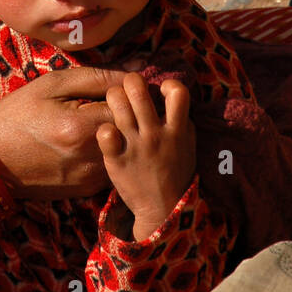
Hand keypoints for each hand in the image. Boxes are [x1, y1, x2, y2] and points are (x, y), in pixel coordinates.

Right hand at [0, 66, 127, 199]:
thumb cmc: (18, 115)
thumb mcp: (51, 85)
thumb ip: (95, 78)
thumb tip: (132, 76)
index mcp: (80, 127)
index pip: (129, 105)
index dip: (131, 93)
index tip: (124, 88)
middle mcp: (90, 157)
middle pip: (132, 131)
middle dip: (130, 115)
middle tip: (118, 104)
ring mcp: (90, 178)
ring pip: (125, 151)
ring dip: (121, 136)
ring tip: (101, 122)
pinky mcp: (87, 191)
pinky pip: (111, 167)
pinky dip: (109, 154)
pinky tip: (91, 143)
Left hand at [96, 73, 195, 239]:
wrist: (163, 209)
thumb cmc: (175, 171)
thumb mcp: (187, 144)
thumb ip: (181, 119)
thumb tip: (173, 94)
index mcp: (177, 129)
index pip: (178, 92)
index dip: (167, 84)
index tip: (159, 92)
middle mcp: (156, 134)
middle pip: (138, 89)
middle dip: (130, 81)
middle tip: (128, 90)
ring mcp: (135, 146)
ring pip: (117, 103)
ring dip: (114, 97)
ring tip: (115, 105)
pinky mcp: (117, 158)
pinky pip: (104, 131)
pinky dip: (103, 128)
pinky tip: (108, 133)